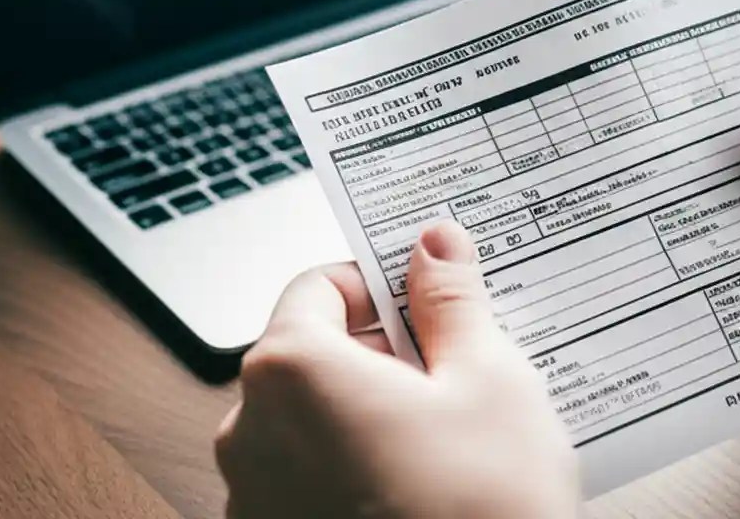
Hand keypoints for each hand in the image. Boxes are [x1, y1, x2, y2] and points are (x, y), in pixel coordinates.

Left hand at [215, 221, 578, 518]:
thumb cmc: (482, 512)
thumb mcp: (489, 381)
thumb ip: (451, 301)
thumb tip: (434, 247)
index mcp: (291, 371)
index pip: (318, 285)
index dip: (378, 283)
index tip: (424, 299)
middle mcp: (249, 433)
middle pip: (310, 355)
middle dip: (380, 353)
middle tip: (454, 372)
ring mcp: (254, 500)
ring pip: (311, 422)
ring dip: (368, 414)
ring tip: (446, 440)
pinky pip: (308, 480)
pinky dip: (353, 469)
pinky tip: (420, 489)